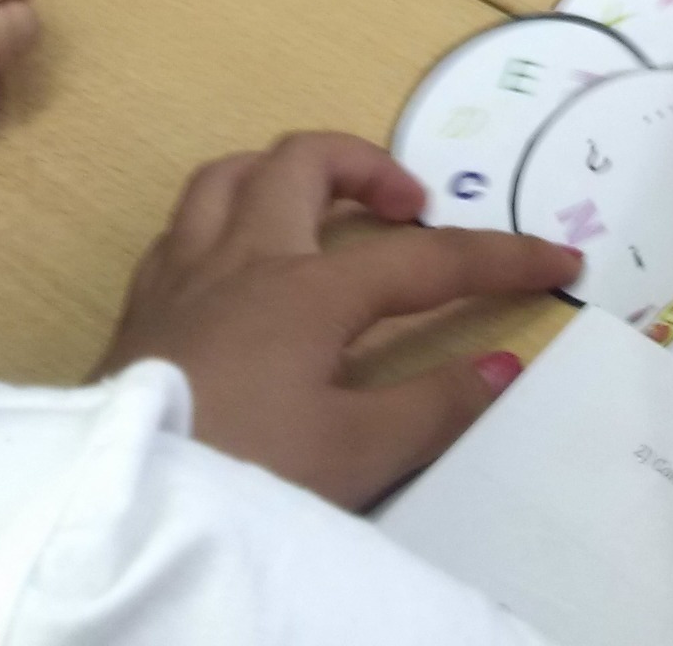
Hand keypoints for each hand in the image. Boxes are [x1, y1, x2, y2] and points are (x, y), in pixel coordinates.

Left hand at [99, 131, 578, 506]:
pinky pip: (182, 226)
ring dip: (284, 176)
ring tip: (321, 214)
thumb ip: (432, 408)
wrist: (112, 510)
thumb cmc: (241, 474)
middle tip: (409, 210)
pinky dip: (223, 221)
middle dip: (368, 167)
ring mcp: (180, 275)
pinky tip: (238, 265)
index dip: (499, 256)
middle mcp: (243, 257)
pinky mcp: (136, 310)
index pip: (424, 257)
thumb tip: (500, 365)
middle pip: (304, 162)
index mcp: (308, 288)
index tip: (560, 259)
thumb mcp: (353, 458)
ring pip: (229, 176)